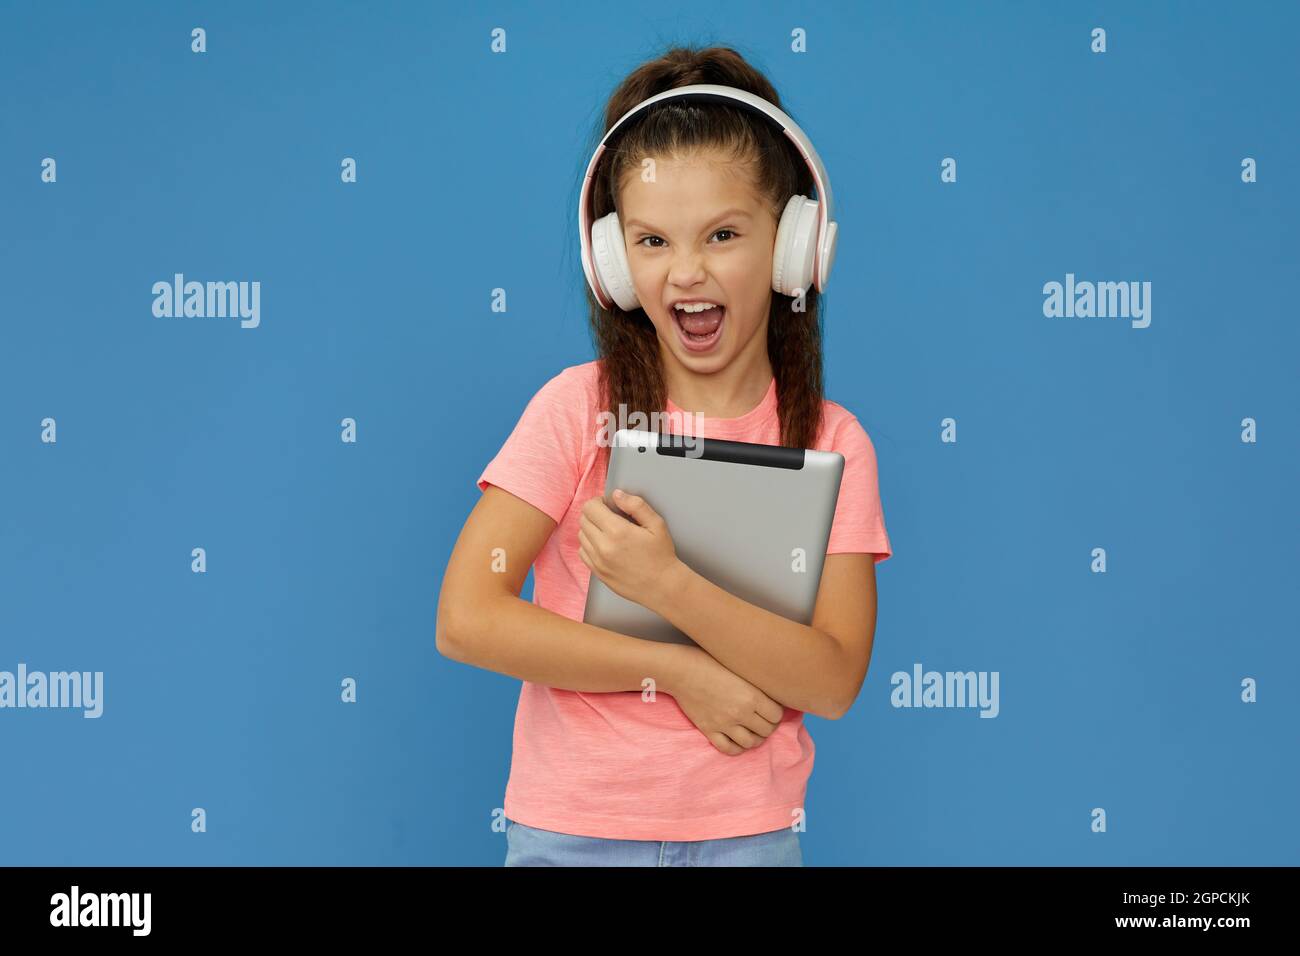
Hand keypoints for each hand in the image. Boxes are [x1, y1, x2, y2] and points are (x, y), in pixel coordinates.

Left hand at [578, 489, 681, 611]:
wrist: (662, 586)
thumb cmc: (661, 555)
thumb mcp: (656, 524)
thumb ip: (636, 505)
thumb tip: (616, 495)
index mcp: (617, 531)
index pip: (590, 507)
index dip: (598, 502)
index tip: (608, 505)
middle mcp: (603, 546)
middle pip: (583, 519)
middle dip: (594, 514)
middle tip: (610, 517)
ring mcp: (598, 561)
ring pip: (581, 535)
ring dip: (591, 529)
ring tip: (608, 532)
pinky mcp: (597, 572)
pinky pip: (582, 552)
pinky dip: (589, 545)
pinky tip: (604, 546)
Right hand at [667, 645, 785, 755]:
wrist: (682, 670)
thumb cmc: (710, 662)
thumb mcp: (739, 667)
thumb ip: (756, 684)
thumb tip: (772, 692)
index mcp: (752, 695)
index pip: (777, 716)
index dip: (777, 714)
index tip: (773, 710)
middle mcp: (740, 712)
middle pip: (767, 730)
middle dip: (769, 726)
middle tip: (764, 720)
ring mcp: (724, 724)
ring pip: (750, 743)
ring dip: (755, 738)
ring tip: (753, 731)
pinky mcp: (709, 730)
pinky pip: (728, 749)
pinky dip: (737, 748)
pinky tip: (737, 740)